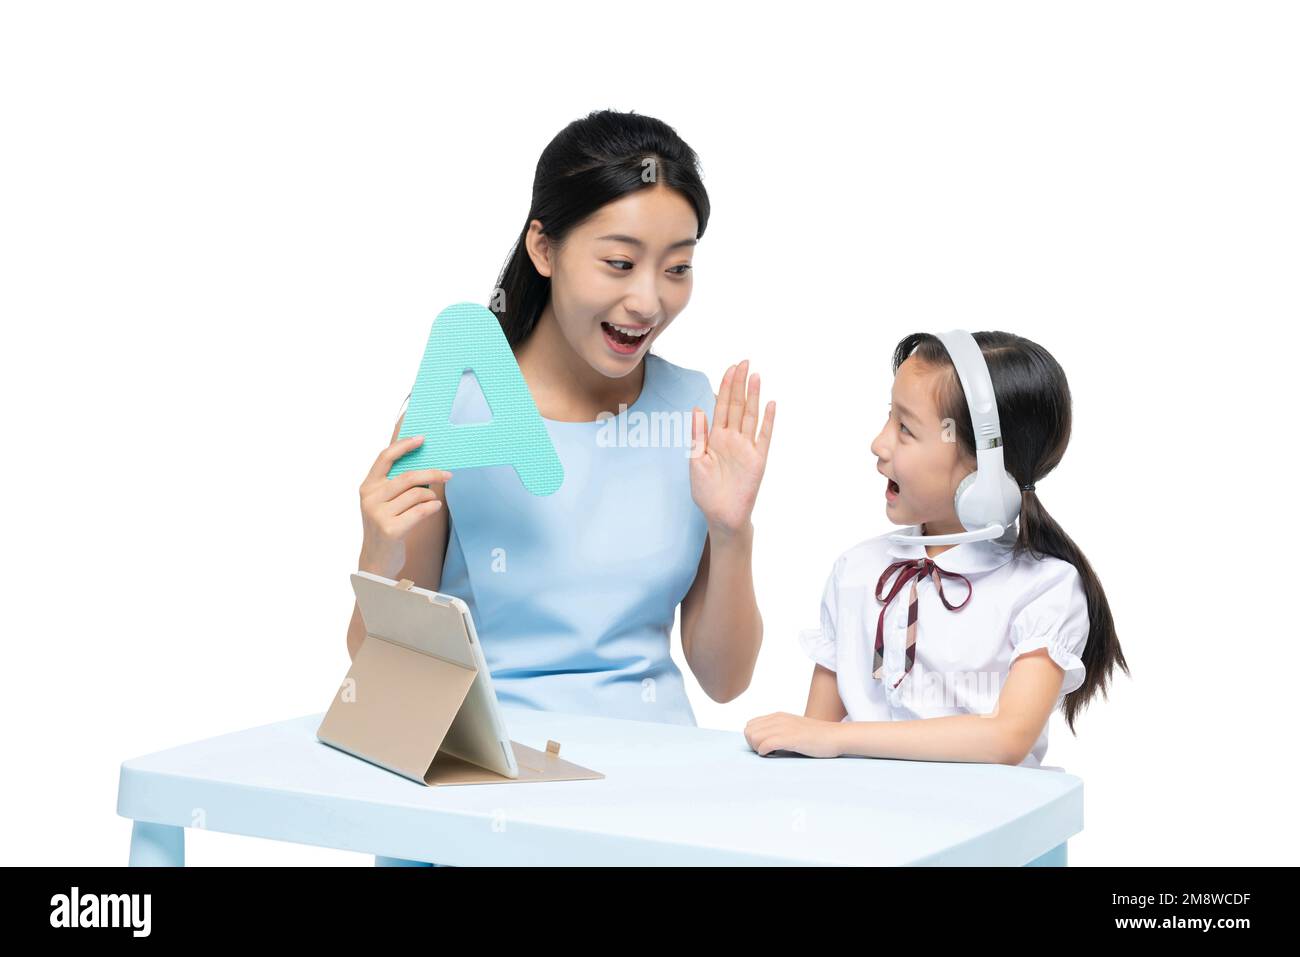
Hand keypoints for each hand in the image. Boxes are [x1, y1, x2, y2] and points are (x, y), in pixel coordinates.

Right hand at [358, 434, 452, 577]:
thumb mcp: (384, 503)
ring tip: (433, 500)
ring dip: (431, 495)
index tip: (422, 439)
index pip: (385, 458)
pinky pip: (420, 511)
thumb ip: (396, 485)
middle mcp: (370, 498)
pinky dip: (432, 507)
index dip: (404, 445)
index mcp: (367, 487)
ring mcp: (379, 515)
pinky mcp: (391, 530)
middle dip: (432, 474)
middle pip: (408, 477)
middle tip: (447, 475)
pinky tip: (435, 507)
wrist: (377, 560)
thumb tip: (425, 465)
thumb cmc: (386, 526)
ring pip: (416, 494)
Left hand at [689, 360, 775, 537]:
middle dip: (740, 384)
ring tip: (756, 376)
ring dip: (754, 396)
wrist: (721, 515)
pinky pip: (764, 436)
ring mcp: (747, 447)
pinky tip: (771, 404)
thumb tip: (698, 408)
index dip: (725, 387)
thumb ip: (698, 435)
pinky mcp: (758, 459)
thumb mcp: (696, 460)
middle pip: (738, 405)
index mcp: (715, 437)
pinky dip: (768, 420)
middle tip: (744, 362)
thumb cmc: (706, 492)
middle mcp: (732, 438)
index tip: (730, 368)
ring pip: (751, 415)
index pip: (722, 406)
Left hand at [744, 711, 843, 757]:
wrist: (836, 736)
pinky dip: (765, 751)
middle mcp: (778, 719)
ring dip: (758, 748)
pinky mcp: (791, 738)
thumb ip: (779, 731)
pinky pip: (766, 743)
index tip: (763, 747)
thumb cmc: (816, 737)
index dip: (753, 738)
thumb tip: (763, 742)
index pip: (750, 725)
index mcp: (778, 716)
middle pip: (749, 731)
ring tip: (770, 754)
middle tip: (766, 753)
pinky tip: (773, 754)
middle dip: (753, 744)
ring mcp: (784, 728)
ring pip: (754, 737)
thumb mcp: (793, 728)